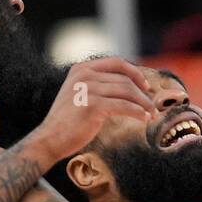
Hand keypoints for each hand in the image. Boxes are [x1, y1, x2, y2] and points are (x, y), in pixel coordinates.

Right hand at [30, 58, 155, 161]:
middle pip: (124, 78)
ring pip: (127, 92)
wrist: (50, 139)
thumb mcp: (79, 95)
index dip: (135, 72)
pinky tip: (144, 119)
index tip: (146, 86)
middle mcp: (84, 75)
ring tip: (151, 114)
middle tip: (152, 106)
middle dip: (142, 93)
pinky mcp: (93, 105)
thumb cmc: (67, 122)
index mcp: (81, 69)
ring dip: (143, 104)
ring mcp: (88, 88)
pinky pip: (124, 106)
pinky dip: (137, 112)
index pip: (116, 62)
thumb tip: (125, 88)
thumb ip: (96, 86)